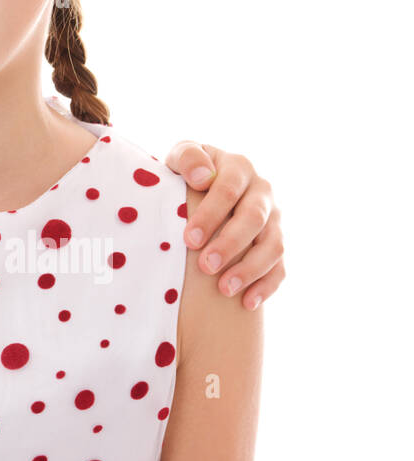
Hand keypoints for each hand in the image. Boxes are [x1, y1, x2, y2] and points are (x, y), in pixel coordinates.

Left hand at [164, 141, 283, 309]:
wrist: (200, 187)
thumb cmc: (185, 174)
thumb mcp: (181, 157)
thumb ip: (188, 158)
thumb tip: (203, 176)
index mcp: (239, 167)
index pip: (229, 189)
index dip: (211, 215)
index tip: (189, 239)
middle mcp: (262, 191)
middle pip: (254, 218)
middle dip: (231, 244)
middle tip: (206, 266)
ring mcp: (274, 218)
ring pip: (273, 245)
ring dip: (250, 269)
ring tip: (224, 289)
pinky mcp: (276, 243)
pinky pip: (280, 267)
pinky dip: (266, 286)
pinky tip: (246, 302)